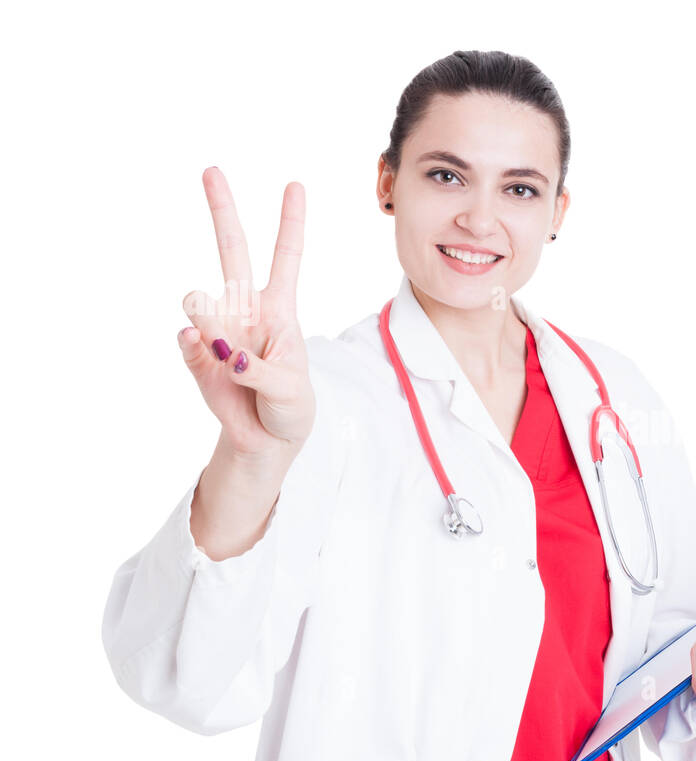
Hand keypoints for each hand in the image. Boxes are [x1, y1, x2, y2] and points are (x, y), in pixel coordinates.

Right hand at [177, 167, 314, 464]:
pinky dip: (195, 350)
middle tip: (212, 170)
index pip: (286, 258)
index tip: (295, 185)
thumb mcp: (290, 389)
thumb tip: (222, 350)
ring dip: (210, 324)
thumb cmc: (290, 407)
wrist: (266, 441)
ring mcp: (217, 330)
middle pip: (232, 251)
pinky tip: (208, 358)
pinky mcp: (195, 355)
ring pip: (201, 303)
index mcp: (280, 310)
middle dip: (223, 210)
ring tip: (229, 356)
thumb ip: (258, 368)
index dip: (290, 223)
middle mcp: (246, 310)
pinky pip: (186, 342)